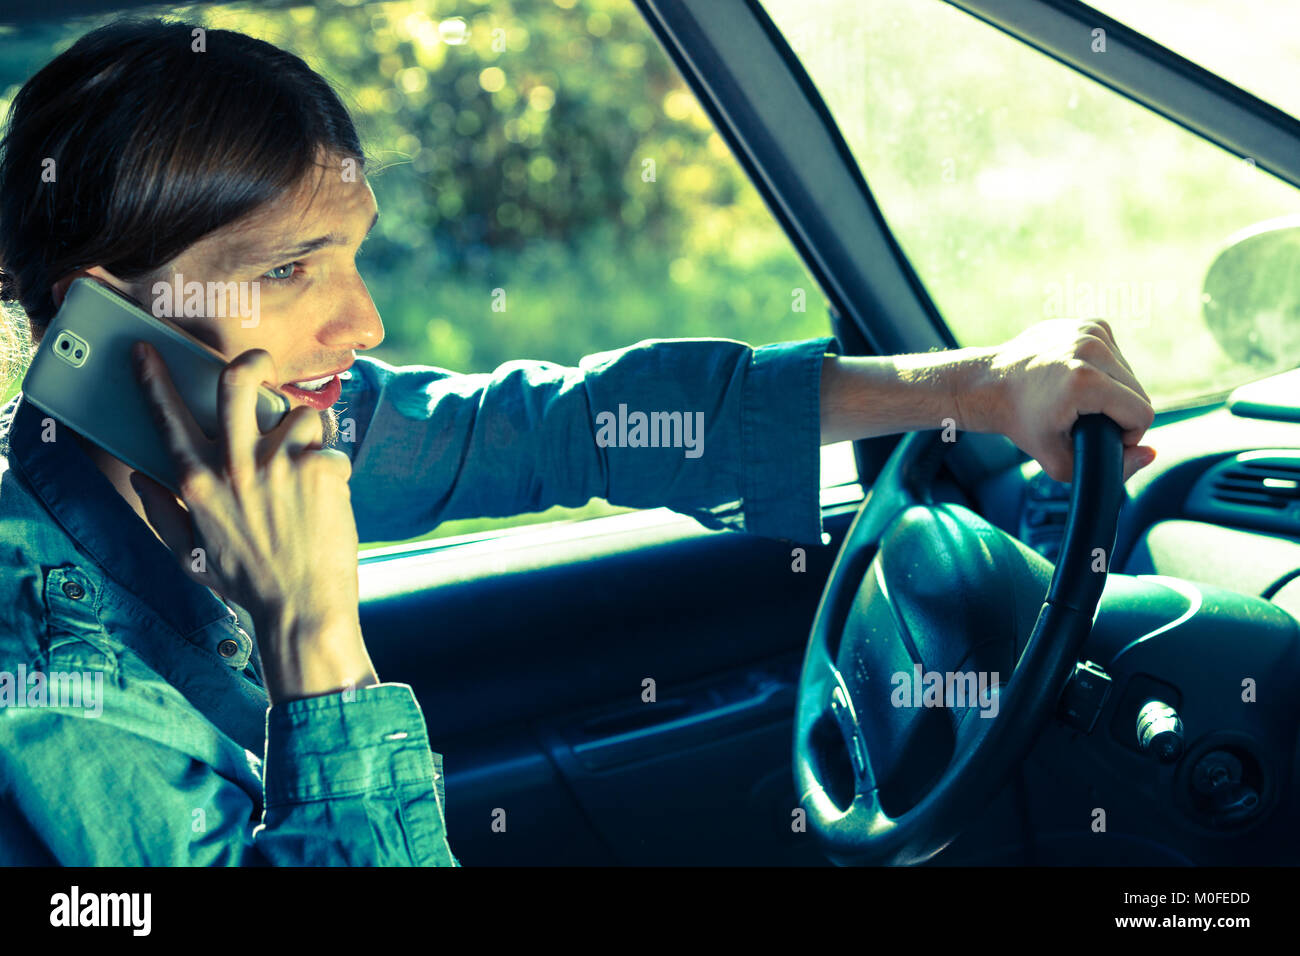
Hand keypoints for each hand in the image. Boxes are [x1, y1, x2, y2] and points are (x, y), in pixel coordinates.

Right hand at [127, 341, 376, 703]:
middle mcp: (236, 464)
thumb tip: (140, 477)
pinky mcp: (322, 467)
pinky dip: (333, 467)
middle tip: (262, 362)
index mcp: (198, 483)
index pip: (168, 418)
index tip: (146, 352)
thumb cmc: (249, 584)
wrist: (303, 608)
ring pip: (299, 415)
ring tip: (307, 474)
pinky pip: (331, 446)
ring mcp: (281, 462)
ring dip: (307, 436)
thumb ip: (161, 513)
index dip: (154, 380)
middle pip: (237, 381)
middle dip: (251, 360)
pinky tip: (329, 499)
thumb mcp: (190, 555)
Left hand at [952, 319, 1156, 482]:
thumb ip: (1111, 468)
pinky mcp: (1090, 323)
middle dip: (1121, 413)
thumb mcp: (1059, 462)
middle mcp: (1091, 348)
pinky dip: (1105, 370)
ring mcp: (1090, 331)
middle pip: (1139, 392)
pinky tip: (1078, 378)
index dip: (1128, 434)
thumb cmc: (1021, 423)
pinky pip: (1117, 355)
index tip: (1104, 438)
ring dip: (1114, 391)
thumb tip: (1150, 453)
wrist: (990, 384)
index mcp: (1085, 380)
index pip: (1142, 413)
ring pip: (1129, 373)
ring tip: (1080, 400)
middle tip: (1090, 422)